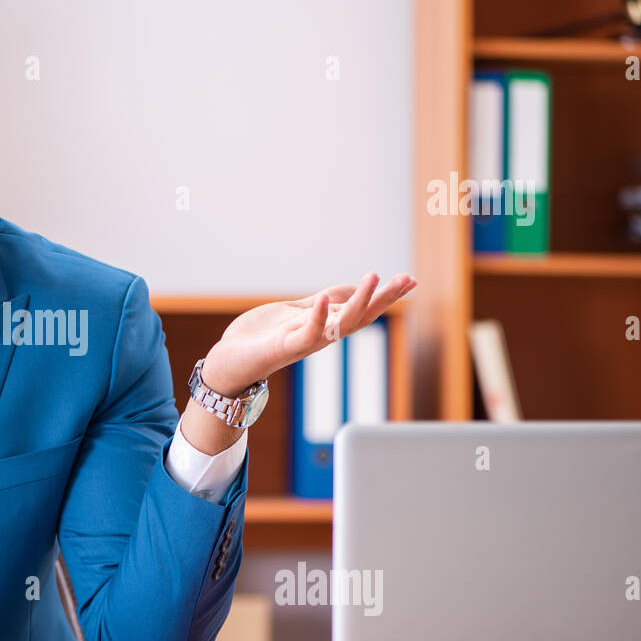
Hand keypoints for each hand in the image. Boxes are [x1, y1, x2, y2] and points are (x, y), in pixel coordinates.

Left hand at [200, 272, 416, 395]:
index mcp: (324, 325)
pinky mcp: (285, 346)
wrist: (230, 363)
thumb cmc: (261, 338)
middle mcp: (320, 335)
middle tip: (407, 280)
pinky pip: (306, 332)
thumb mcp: (297, 312)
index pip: (361, 308)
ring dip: (360, 302)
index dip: (385, 295)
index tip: (410, 280)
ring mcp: (304, 341)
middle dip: (384, 299)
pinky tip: (327, 299)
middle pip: (360, 316)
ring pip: (341, 324)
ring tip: (374, 277)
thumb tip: (350, 290)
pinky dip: (318, 316)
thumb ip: (322, 302)